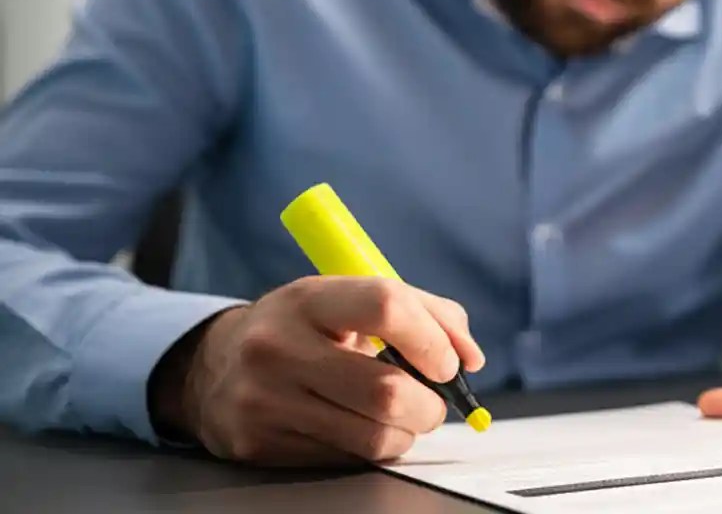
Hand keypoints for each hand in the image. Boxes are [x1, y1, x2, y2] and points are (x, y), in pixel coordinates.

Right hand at [150, 276, 484, 466]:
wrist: (215, 365)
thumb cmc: (306, 328)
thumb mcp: (353, 299)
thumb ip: (425, 313)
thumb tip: (471, 358)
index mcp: (308, 298)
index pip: (386, 306)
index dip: (432, 338)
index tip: (448, 361)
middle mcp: (278, 347)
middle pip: (386, 391)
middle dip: (430, 404)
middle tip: (433, 400)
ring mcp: (264, 399)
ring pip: (374, 435)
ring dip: (406, 432)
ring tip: (398, 415)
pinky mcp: (259, 444)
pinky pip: (346, 459)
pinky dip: (371, 448)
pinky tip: (357, 426)